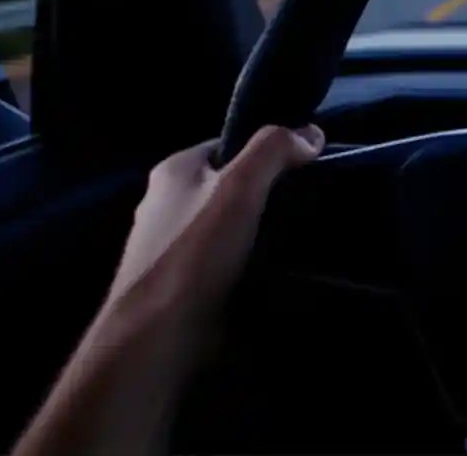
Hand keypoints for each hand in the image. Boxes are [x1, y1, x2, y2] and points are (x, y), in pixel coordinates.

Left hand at [110, 124, 325, 322]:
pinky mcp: (176, 282)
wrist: (157, 334)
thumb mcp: (239, 188)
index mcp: (173, 170)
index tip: (300, 171)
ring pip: (224, 225)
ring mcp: (166, 245)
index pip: (227, 145)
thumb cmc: (195, 252)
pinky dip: (242, 263)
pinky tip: (265, 273)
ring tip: (291, 242)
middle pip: (227, 185)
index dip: (265, 153)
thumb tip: (310, 132)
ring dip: (253, 233)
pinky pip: (219, 259)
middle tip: (302, 208)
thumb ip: (272, 151)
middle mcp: (163, 202)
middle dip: (262, 196)